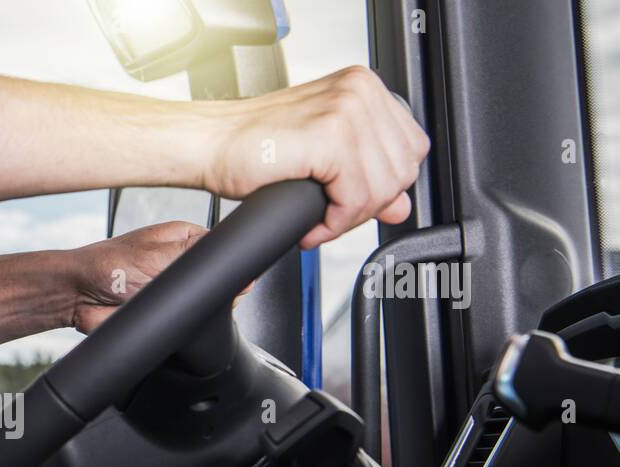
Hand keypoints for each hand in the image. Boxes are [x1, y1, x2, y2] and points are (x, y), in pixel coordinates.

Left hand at [68, 221, 247, 333]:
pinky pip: (187, 323)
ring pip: (204, 304)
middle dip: (207, 290)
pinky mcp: (167, 312)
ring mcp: (176, 289)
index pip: (224, 250)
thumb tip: (239, 259)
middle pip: (217, 280)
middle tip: (178, 290)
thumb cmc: (108, 267)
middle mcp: (183, 262)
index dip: (227, 266)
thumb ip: (201, 255)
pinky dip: (181, 324)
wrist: (79, 297)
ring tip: (165, 302)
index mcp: (186, 238)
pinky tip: (167, 318)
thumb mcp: (159, 255)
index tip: (219, 276)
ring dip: (192, 309)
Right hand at [197, 66, 429, 248]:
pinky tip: (312, 225)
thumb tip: (399, 206)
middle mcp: (360, 91)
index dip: (384, 187)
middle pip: (402, 172)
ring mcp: (348, 109)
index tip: (350, 201)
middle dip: (368, 207)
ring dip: (348, 219)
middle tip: (332, 217)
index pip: (411, 149)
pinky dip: (334, 223)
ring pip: (382, 189)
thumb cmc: (252, 146)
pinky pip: (354, 198)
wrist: (210, 143)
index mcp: (363, 88)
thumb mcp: (323, 158)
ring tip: (320, 222)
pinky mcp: (331, 136)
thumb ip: (366, 175)